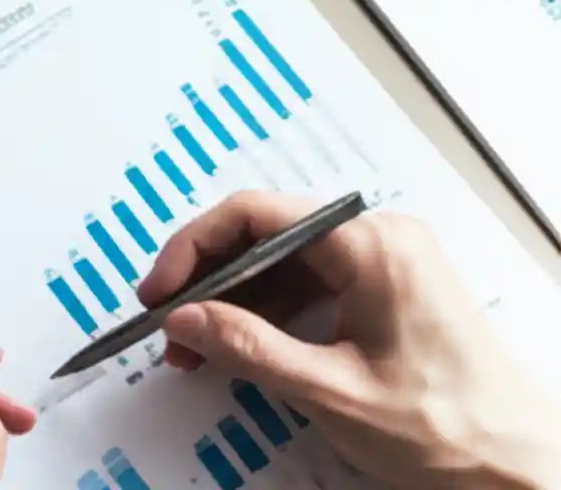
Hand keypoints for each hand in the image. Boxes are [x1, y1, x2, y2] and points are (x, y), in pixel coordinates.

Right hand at [137, 191, 560, 489]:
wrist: (520, 467)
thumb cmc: (448, 429)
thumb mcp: (331, 391)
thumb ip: (249, 348)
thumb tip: (183, 319)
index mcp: (370, 245)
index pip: (256, 215)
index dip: (193, 248)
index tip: (160, 290)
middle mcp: (378, 239)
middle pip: (264, 235)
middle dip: (207, 280)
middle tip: (166, 323)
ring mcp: (383, 262)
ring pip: (281, 263)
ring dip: (231, 302)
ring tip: (191, 348)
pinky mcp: (384, 289)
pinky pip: (307, 285)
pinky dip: (265, 314)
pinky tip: (234, 346)